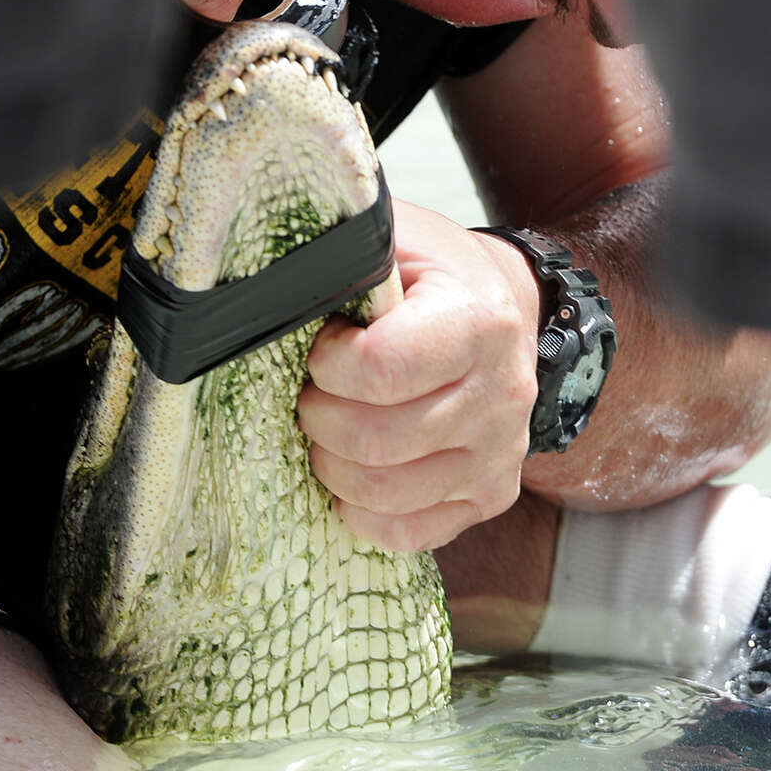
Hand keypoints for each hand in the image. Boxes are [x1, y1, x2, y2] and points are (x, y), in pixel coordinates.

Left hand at [298, 201, 542, 551]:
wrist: (505, 306)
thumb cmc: (435, 272)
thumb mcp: (398, 238)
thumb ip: (346, 254)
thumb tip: (265, 276)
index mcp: (478, 320)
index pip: (380, 370)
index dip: (328, 365)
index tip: (321, 348)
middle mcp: (501, 393)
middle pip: (377, 440)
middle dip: (320, 418)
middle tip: (311, 394)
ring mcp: (500, 452)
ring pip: (389, 493)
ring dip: (333, 465)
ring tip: (326, 429)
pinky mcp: (491, 493)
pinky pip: (412, 532)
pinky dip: (363, 512)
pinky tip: (350, 475)